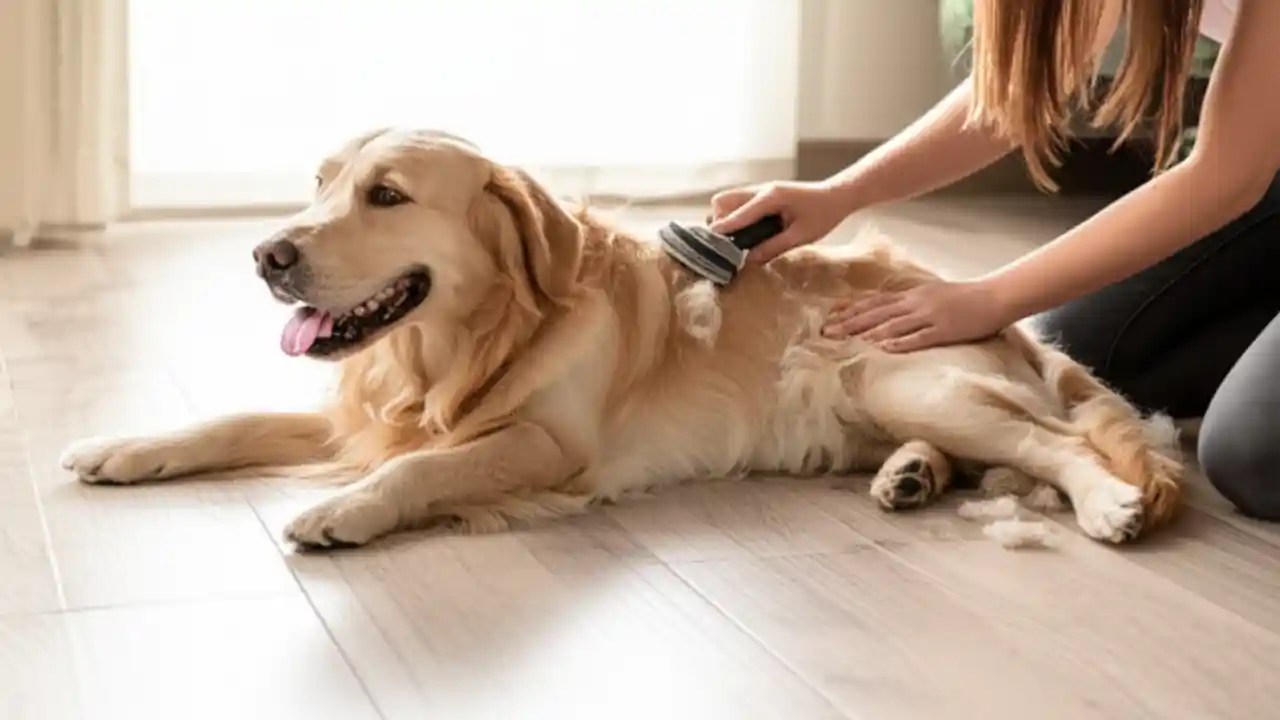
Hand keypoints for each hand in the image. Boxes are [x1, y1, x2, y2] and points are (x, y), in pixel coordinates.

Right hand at [707, 180, 851, 263]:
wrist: (837, 195)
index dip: (723, 229)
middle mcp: (761, 190)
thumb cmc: (824, 214)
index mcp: (771, 198)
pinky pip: (738, 203)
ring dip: (726, 217)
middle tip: (729, 241)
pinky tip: (747, 231)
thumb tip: (749, 260)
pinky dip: (735, 216)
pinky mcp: (763, 194)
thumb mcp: (801, 236)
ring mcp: (761, 190)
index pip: (738, 213)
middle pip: (722, 200)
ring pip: (727, 200)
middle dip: (720, 220)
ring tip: (737, 238)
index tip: (710, 242)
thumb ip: (774, 247)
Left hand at [822, 279, 1014, 352]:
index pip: (874, 301)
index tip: (830, 316)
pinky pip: (918, 337)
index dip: (851, 309)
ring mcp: (929, 316)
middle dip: (849, 323)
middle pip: (876, 313)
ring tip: (845, 342)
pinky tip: (882, 349)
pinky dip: (899, 343)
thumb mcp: (931, 294)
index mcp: (911, 294)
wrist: (994, 297)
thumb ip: (909, 302)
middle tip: (827, 332)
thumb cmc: (963, 298)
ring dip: (866, 334)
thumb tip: (886, 311)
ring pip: (892, 325)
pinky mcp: (944, 330)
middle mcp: (915, 303)